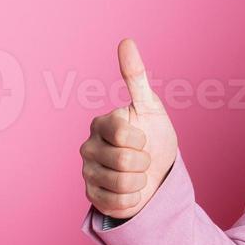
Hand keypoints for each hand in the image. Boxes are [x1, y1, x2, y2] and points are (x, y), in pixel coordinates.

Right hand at [80, 38, 178, 220]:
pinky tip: (131, 190)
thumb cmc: (153, 135)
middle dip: (144, 162)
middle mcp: (88, 146)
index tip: (144, 138)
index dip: (141, 139)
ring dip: (139, 181)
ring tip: (138, 174)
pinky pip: (118, 203)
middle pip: (123, 161)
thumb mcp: (150, 107)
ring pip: (122, 184)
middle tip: (143, 158)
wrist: (156, 172)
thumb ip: (136, 76)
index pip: (122, 133)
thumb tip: (126, 41)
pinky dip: (133, 199)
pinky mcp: (92, 196)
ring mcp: (88, 172)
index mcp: (101, 123)